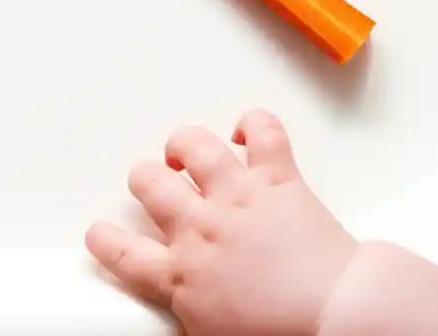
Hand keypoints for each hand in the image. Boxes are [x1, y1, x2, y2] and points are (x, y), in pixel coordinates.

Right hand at [86, 110, 356, 335]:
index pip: (122, 252)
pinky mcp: (277, 179)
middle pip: (149, 182)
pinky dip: (255, 123)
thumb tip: (185, 316)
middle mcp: (200, 228)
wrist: (336, 320)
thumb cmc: (285, 334)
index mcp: (181, 275)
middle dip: (146, 178)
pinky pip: (263, 132)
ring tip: (187, 151)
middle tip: (157, 183)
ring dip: (186, 144)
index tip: (100, 232)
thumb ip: (189, 313)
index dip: (104, 239)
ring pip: (194, 145)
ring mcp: (237, 198)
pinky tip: (248, 130)